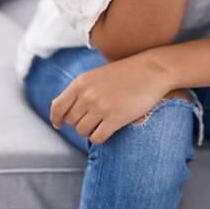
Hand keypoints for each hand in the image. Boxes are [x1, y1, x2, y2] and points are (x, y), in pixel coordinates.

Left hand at [50, 53, 188, 144]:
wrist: (153, 70)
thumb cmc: (127, 73)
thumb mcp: (97, 76)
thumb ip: (80, 90)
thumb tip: (62, 110)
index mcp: (80, 83)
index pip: (57, 107)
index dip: (56, 119)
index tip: (59, 125)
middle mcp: (87, 95)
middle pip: (71, 121)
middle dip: (80, 123)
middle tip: (93, 120)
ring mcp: (101, 107)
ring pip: (83, 131)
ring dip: (90, 131)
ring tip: (102, 123)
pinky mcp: (116, 118)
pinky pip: (97, 138)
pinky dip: (100, 137)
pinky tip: (109, 130)